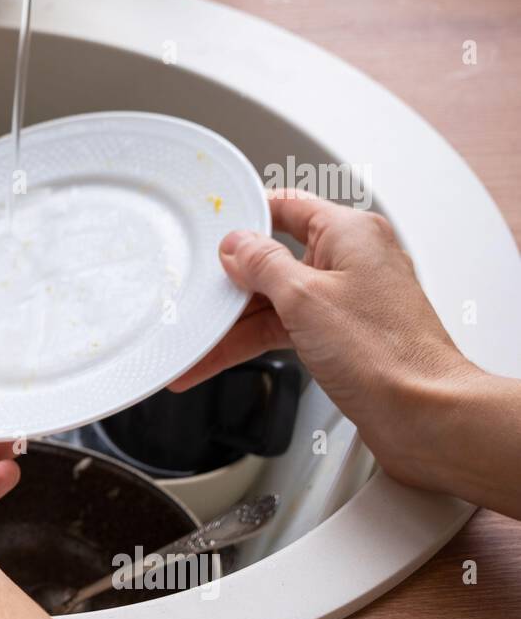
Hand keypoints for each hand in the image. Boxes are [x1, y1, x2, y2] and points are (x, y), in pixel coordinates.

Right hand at [171, 189, 475, 486]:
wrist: (422, 413)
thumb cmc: (385, 352)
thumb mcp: (304, 297)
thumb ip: (262, 265)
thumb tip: (236, 245)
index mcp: (350, 233)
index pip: (287, 206)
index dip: (246, 217)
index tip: (212, 233)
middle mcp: (350, 261)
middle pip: (274, 259)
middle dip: (232, 283)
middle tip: (196, 296)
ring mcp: (344, 300)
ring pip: (273, 300)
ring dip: (233, 323)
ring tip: (196, 342)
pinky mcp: (339, 335)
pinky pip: (283, 328)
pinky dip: (251, 342)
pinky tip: (218, 357)